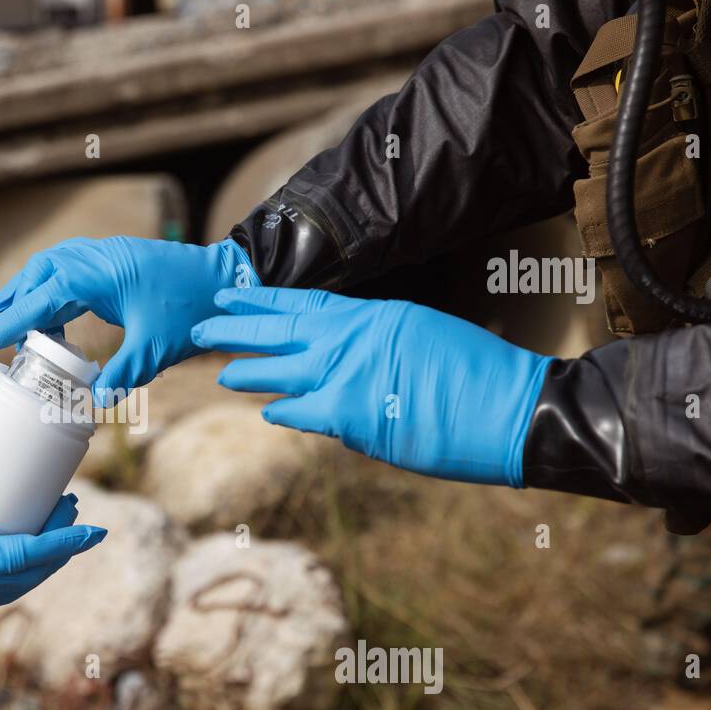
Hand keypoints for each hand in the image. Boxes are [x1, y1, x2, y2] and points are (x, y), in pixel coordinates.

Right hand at [0, 236, 256, 402]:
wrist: (229, 277)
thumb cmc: (193, 308)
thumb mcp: (157, 347)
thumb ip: (123, 373)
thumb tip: (95, 402)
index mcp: (98, 273)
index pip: (42, 296)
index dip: (13, 319)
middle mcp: (97, 257)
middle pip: (39, 271)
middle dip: (14, 299)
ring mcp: (108, 254)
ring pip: (54, 264)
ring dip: (32, 287)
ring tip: (14, 315)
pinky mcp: (118, 259)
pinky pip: (73, 266)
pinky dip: (55, 284)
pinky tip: (57, 309)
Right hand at [0, 400, 106, 615]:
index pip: (30, 555)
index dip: (65, 543)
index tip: (94, 530)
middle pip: (34, 571)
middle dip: (60, 543)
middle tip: (73, 507)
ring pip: (21, 583)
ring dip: (44, 558)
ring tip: (59, 525)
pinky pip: (3, 589)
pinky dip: (23, 570)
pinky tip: (27, 549)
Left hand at [190, 287, 553, 485]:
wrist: (509, 408)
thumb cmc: (478, 376)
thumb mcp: (423, 336)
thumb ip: (378, 343)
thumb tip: (348, 361)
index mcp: (373, 316)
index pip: (304, 303)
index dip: (262, 301)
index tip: (231, 295)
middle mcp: (354, 338)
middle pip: (280, 329)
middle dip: (236, 327)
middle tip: (200, 324)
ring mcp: (349, 375)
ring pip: (280, 370)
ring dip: (247, 370)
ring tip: (220, 370)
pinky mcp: (350, 414)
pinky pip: (302, 411)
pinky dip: (284, 410)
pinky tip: (267, 410)